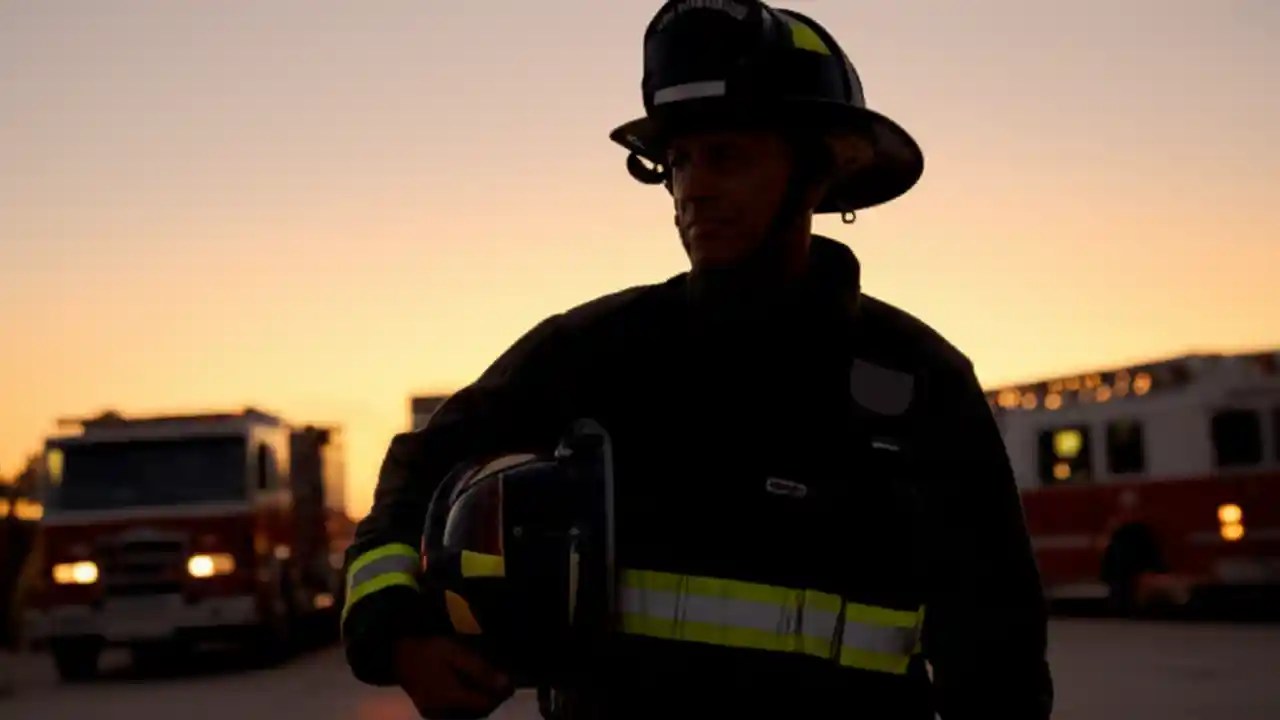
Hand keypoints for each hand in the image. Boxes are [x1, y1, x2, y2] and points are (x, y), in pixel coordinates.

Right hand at [393, 636, 513, 718]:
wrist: (394, 651)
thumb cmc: (428, 648)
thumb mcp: (456, 653)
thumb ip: (481, 670)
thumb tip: (506, 685)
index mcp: (451, 697)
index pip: (486, 704)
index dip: (501, 695)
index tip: (512, 682)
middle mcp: (443, 711)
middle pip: (477, 713)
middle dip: (492, 700)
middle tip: (502, 684)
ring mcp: (434, 713)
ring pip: (466, 716)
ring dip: (480, 705)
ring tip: (488, 688)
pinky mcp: (427, 711)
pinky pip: (454, 715)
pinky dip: (466, 707)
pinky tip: (470, 694)